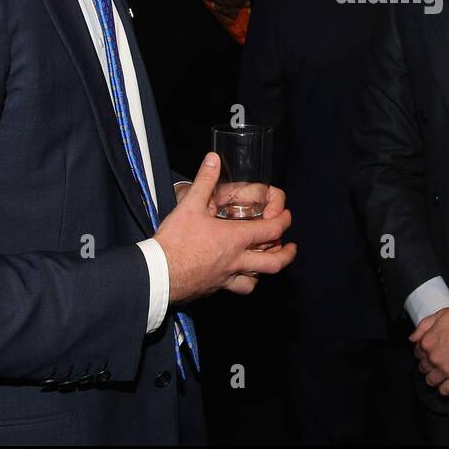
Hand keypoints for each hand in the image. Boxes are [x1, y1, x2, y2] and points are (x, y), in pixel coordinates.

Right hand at [154, 152, 295, 301]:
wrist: (158, 274)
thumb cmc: (175, 241)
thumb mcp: (189, 205)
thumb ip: (204, 180)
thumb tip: (213, 159)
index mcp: (235, 238)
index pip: (271, 230)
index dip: (284, 221)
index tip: (286, 216)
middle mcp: (236, 260)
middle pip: (273, 263)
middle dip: (286, 254)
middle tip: (290, 247)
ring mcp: (227, 277)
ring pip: (256, 279)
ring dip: (265, 271)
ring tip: (266, 264)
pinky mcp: (214, 288)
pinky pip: (237, 289)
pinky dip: (244, 282)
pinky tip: (238, 277)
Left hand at [410, 306, 448, 396]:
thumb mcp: (441, 315)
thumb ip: (423, 326)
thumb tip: (412, 338)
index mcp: (427, 342)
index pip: (417, 353)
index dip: (423, 354)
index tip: (429, 354)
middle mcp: (434, 357)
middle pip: (423, 368)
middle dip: (428, 366)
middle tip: (436, 364)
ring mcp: (445, 369)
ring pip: (431, 381)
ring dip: (434, 379)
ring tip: (441, 376)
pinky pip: (444, 390)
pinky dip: (444, 389)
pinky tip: (448, 385)